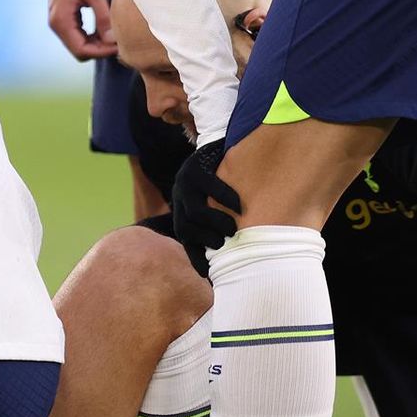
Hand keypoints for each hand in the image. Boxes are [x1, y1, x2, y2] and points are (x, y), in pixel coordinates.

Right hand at [45, 0, 114, 59]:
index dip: (101, 52)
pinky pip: (76, 33)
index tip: (119, 45)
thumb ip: (103, 17)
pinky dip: (90, 34)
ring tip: (113, 34)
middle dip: (99, 49)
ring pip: (78, 43)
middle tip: (119, 41)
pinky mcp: (62, 16)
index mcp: (62, 21)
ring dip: (95, 42)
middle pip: (79, 50)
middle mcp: (56, 25)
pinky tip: (103, 26)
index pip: (81, 50)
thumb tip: (112, 40)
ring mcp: (58, 21)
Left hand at [170, 141, 241, 255]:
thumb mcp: (218, 204)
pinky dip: (224, 198)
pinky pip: (209, 186)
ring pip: (194, 211)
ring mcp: (185, 180)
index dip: (195, 256)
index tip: (209, 273)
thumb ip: (220, 225)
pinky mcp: (196, 165)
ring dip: (214, 224)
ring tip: (233, 230)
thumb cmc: (226, 181)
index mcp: (182, 208)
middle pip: (184, 227)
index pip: (184, 238)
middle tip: (225, 245)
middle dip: (204, 241)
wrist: (220, 143)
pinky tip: (238, 206)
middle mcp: (179, 196)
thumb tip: (238, 257)